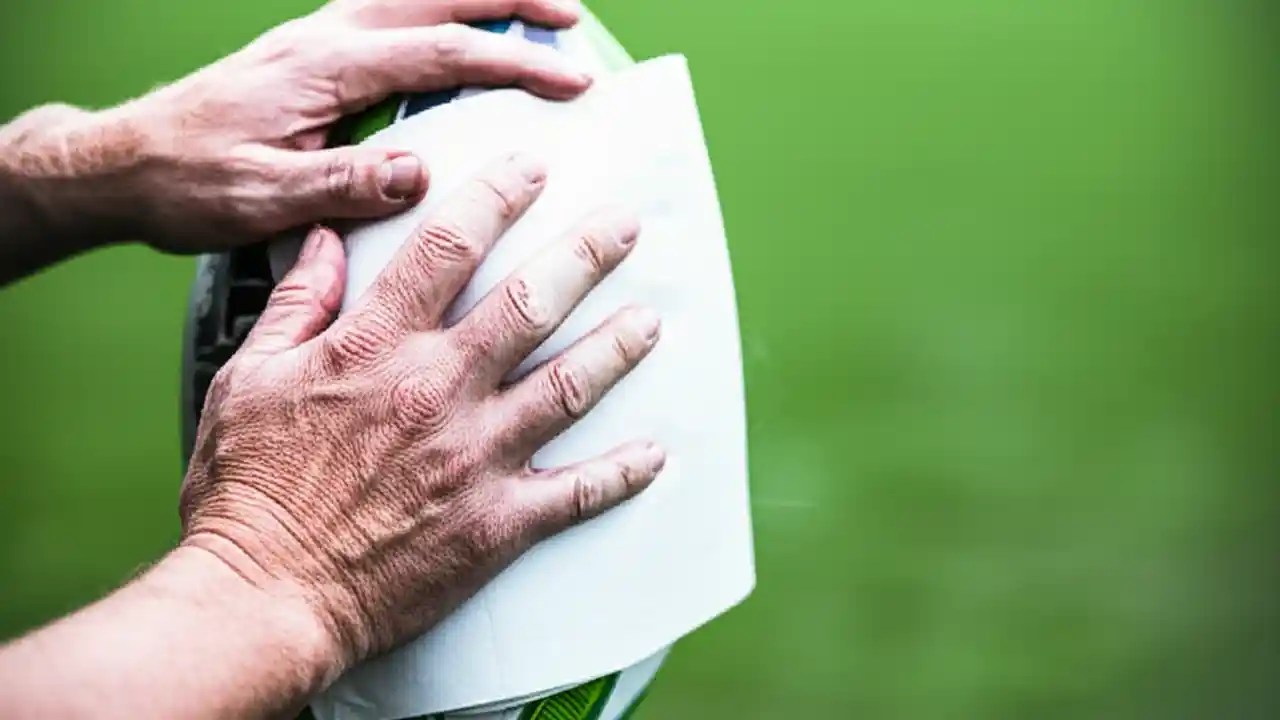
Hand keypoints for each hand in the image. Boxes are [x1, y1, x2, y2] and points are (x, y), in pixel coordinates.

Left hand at [1, 0, 590, 258]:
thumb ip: (341, 184)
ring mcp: (318, 38)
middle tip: (573, 14)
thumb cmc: (188, 182)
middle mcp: (325, 38)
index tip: (570, 80)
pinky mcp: (314, 52)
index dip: (513, 64)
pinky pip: (393, 13)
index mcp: (323, 69)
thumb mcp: (261, 198)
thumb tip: (418, 174)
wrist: (127, 162)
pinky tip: (460, 29)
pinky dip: (440, 10)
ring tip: (535, 8)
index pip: (439, 53)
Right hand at [178, 154, 664, 681]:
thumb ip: (298, 305)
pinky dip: (622, 474)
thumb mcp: (249, 378)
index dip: (498, 198)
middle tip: (623, 228)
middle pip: (530, 304)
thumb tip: (322, 244)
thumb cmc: (248, 492)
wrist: (264, 594)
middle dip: (586, 256)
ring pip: (569, 386)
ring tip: (650, 322)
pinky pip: (577, 493)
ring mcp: (474, 456)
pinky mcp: (496, 522)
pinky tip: (653, 455)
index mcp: (377, 348)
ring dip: (617, 348)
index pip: (448, 247)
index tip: (532, 172)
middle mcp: (437, 390)